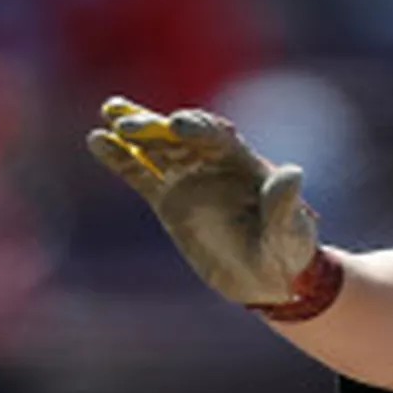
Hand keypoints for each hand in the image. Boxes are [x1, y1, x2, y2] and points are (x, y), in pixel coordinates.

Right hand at [86, 96, 321, 307]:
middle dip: (157, 127)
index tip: (177, 126)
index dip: (199, 128)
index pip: (219, 137)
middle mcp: (214, 164)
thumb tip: (294, 173)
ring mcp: (189, 179)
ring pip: (157, 148)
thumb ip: (286, 205)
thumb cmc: (287, 251)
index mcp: (245, 164)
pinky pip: (140, 173)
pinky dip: (120, 158)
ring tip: (109, 115)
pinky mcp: (168, 200)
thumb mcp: (292, 232)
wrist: (266, 277)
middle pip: (181, 136)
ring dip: (134, 130)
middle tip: (129, 125)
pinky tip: (98, 140)